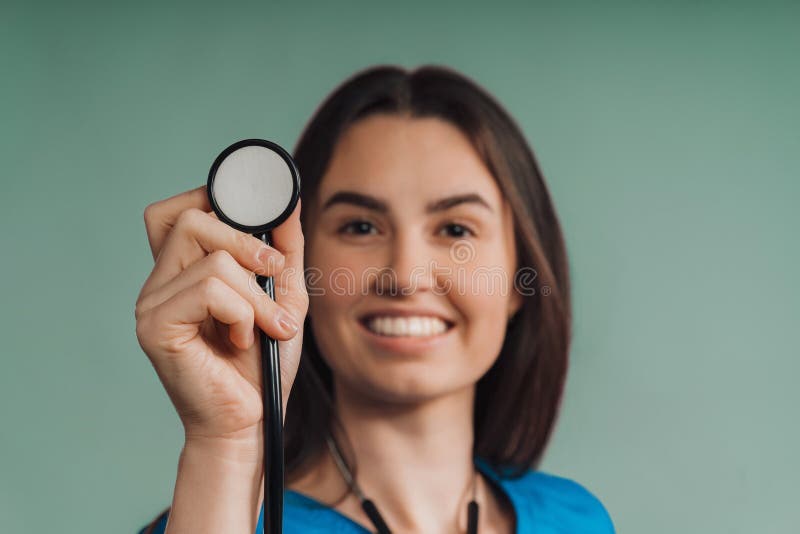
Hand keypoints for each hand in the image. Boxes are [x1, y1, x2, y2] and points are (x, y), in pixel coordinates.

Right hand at [134, 185, 307, 452]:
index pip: (176, 211)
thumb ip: (284, 250)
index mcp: (182, 272)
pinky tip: (242, 340)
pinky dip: (241, 313)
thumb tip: (289, 202)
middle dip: (245, 241)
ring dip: (256, 296)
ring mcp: (151, 303)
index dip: (211, 202)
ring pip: (212, 260)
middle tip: (274, 272)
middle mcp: (159, 282)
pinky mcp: (155, 326)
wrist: (249, 422)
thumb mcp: (283, 297)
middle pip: (191, 219)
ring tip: (267, 327)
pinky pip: (208, 290)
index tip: (257, 229)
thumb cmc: (262, 365)